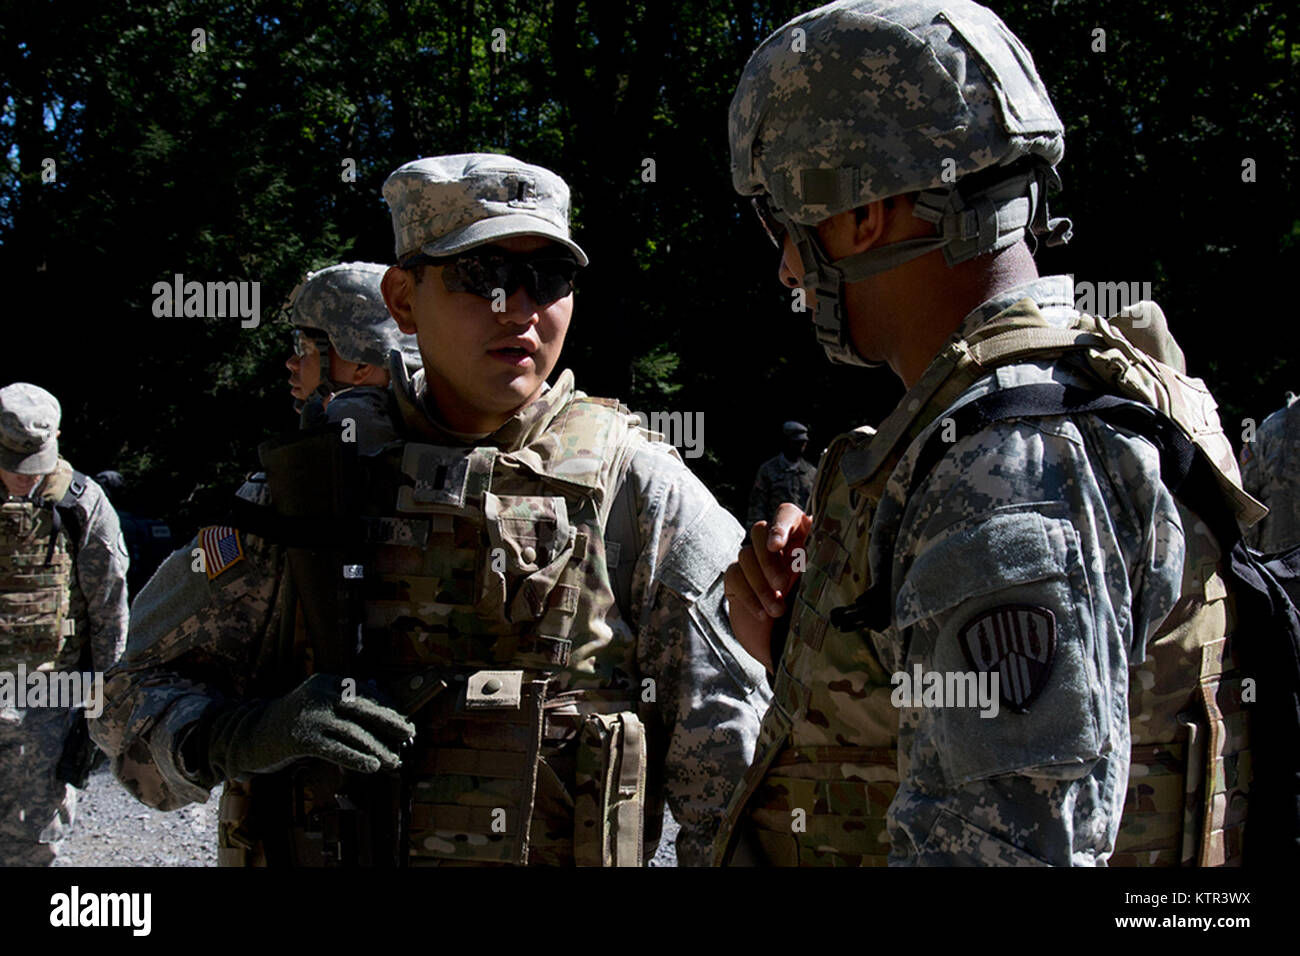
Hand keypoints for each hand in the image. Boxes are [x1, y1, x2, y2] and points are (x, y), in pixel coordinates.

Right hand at [204, 673, 415, 778]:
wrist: (250, 735)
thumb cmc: (292, 722)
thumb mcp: (318, 703)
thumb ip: (345, 702)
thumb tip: (383, 699)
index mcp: (327, 681)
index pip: (367, 693)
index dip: (388, 709)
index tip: (406, 723)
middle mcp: (321, 693)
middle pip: (365, 709)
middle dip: (390, 724)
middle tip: (409, 736)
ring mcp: (311, 715)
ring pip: (354, 733)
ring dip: (378, 748)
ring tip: (394, 761)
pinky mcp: (302, 738)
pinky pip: (336, 749)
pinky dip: (357, 758)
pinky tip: (372, 767)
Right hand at [724, 503, 811, 673]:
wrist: (794, 650)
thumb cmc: (818, 617)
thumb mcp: (826, 591)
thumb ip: (825, 568)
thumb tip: (833, 554)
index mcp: (803, 540)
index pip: (787, 514)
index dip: (780, 524)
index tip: (778, 546)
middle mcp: (777, 547)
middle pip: (760, 531)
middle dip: (768, 560)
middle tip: (783, 586)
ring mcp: (755, 563)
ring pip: (745, 554)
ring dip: (761, 584)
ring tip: (778, 611)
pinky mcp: (738, 581)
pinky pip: (734, 576)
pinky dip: (749, 596)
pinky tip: (763, 615)